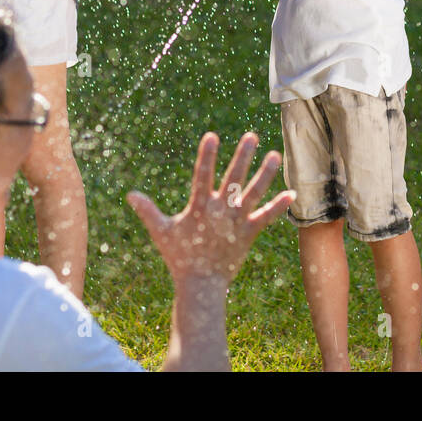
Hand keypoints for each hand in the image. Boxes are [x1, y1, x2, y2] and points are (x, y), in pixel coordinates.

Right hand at [128, 132, 293, 287]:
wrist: (201, 285)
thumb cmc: (179, 257)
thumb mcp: (161, 232)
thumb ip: (148, 211)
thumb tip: (130, 194)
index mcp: (199, 207)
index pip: (202, 175)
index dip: (207, 155)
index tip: (212, 135)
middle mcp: (220, 211)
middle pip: (234, 177)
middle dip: (243, 156)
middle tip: (252, 136)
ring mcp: (236, 222)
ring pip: (254, 193)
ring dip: (265, 173)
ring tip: (275, 155)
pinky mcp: (248, 234)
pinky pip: (265, 217)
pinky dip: (278, 206)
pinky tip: (291, 193)